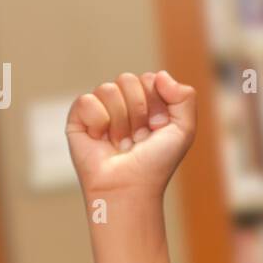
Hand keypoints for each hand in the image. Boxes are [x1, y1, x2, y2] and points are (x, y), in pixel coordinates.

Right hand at [66, 70, 195, 197]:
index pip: (150, 79)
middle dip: (138, 111)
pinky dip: (98, 121)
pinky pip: (87, 100)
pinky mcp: (78, 119)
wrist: (130, 187)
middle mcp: (123, 103)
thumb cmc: (156, 164)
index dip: (156, 103)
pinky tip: (100, 139)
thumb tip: (160, 74)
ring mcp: (100, 110)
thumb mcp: (184, 130)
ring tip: (121, 142)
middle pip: (128, 79)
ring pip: (108, 89)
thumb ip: (184, 97)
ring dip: (120, 121)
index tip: (157, 128)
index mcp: (146, 102)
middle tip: (138, 137)